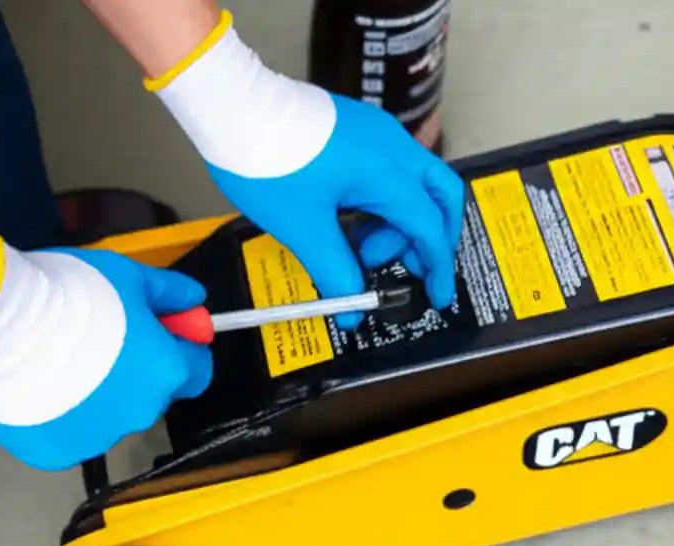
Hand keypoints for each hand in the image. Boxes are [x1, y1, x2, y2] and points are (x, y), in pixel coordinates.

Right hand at [0, 227, 211, 470]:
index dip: (178, 348)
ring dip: (94, 395)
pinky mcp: (57, 453)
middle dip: (133, 372)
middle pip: (149, 394)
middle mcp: (140, 412)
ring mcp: (98, 438)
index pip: (196, 371)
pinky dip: (58, 414)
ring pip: (107, 416)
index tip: (157, 332)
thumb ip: (168, 292)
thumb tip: (193, 300)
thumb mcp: (127, 275)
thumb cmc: (66, 295)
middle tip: (96, 340)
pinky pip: (68, 433)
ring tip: (56, 360)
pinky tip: (36, 385)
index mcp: (165, 371)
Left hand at [149, 10, 464, 327]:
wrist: (233, 107)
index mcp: (386, 171)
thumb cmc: (265, 158)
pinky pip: (390, 170)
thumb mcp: (303, 229)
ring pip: (415, 184)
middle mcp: (392, 146)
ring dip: (398, 223)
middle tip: (408, 269)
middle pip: (440, 198)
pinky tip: (350, 221)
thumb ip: (335, 272)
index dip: (436, 266)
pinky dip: (383, 202)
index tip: (436, 294)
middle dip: (431, 238)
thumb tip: (351, 309)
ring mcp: (378, 133)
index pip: (428, 227)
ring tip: (357, 248)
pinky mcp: (360, 129)